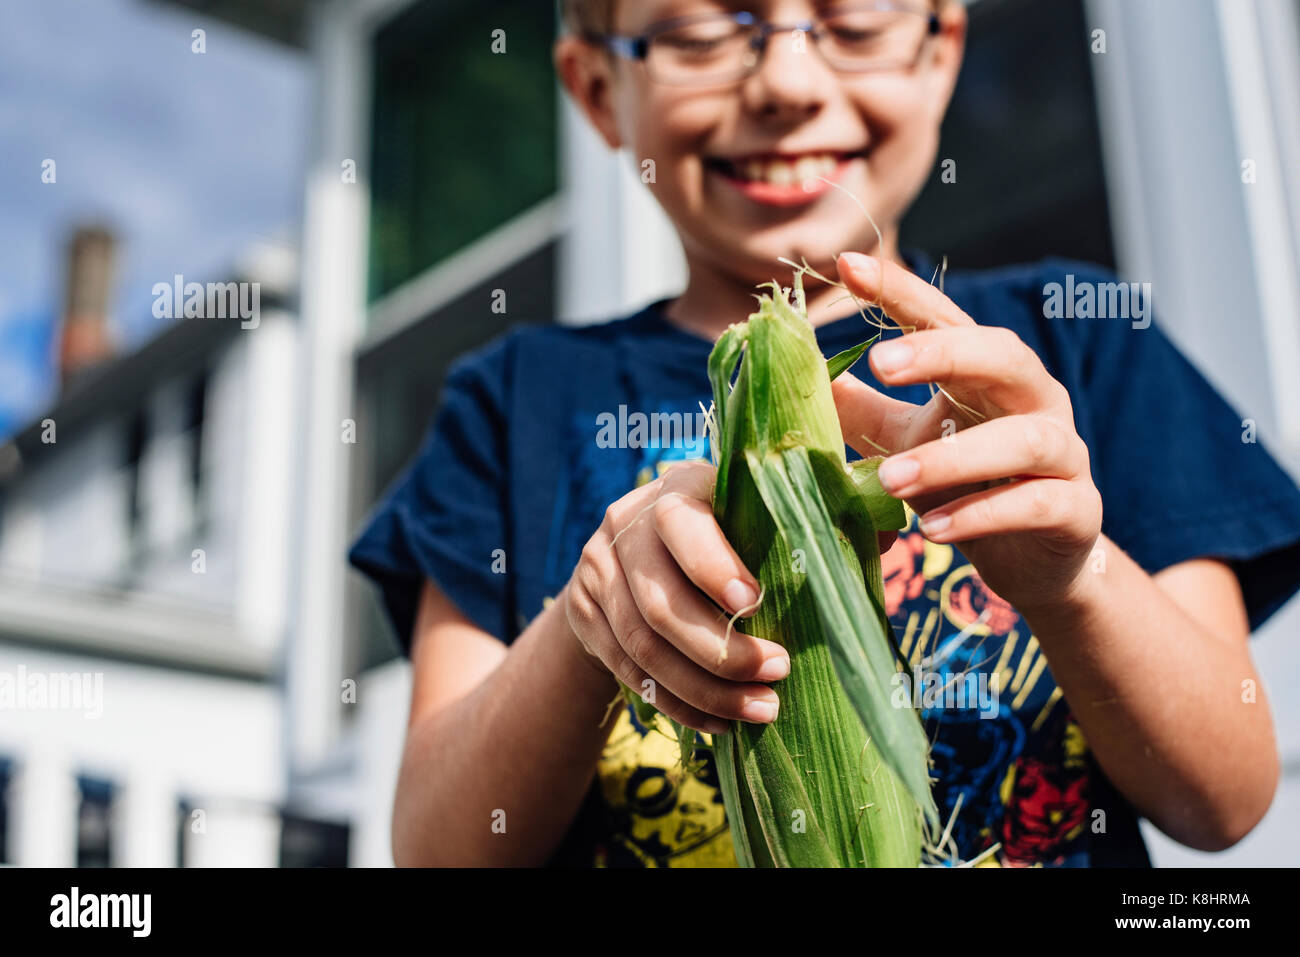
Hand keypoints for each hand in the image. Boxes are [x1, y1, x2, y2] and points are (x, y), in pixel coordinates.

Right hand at [564, 459, 788, 734]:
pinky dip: (679, 703)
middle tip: (779, 672)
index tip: (757, 605)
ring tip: (760, 709)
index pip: (682, 525)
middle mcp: (628, 523)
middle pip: (660, 602)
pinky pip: (630, 672)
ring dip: (705, 689)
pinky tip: (721, 721)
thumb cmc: (731, 530)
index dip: (714, 568)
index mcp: (678, 488)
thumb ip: (815, 517)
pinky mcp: (586, 612)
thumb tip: (881, 533)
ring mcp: (599, 569)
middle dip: (722, 651)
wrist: (635, 553)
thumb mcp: (761, 511)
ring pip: (643, 646)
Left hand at [830, 252, 1102, 613]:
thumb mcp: (907, 439)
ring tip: (891, 478)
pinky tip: (932, 528)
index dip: (900, 292)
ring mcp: (1062, 453)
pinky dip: (981, 516)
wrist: (1033, 557)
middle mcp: (1033, 398)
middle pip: (1002, 354)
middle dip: (944, 352)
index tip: (849, 267)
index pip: (944, 319)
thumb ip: (861, 409)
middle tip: (881, 364)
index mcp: (986, 372)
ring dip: (953, 457)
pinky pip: (1034, 504)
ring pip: (1022, 439)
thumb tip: (798, 374)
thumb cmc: (967, 482)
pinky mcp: (1074, 509)